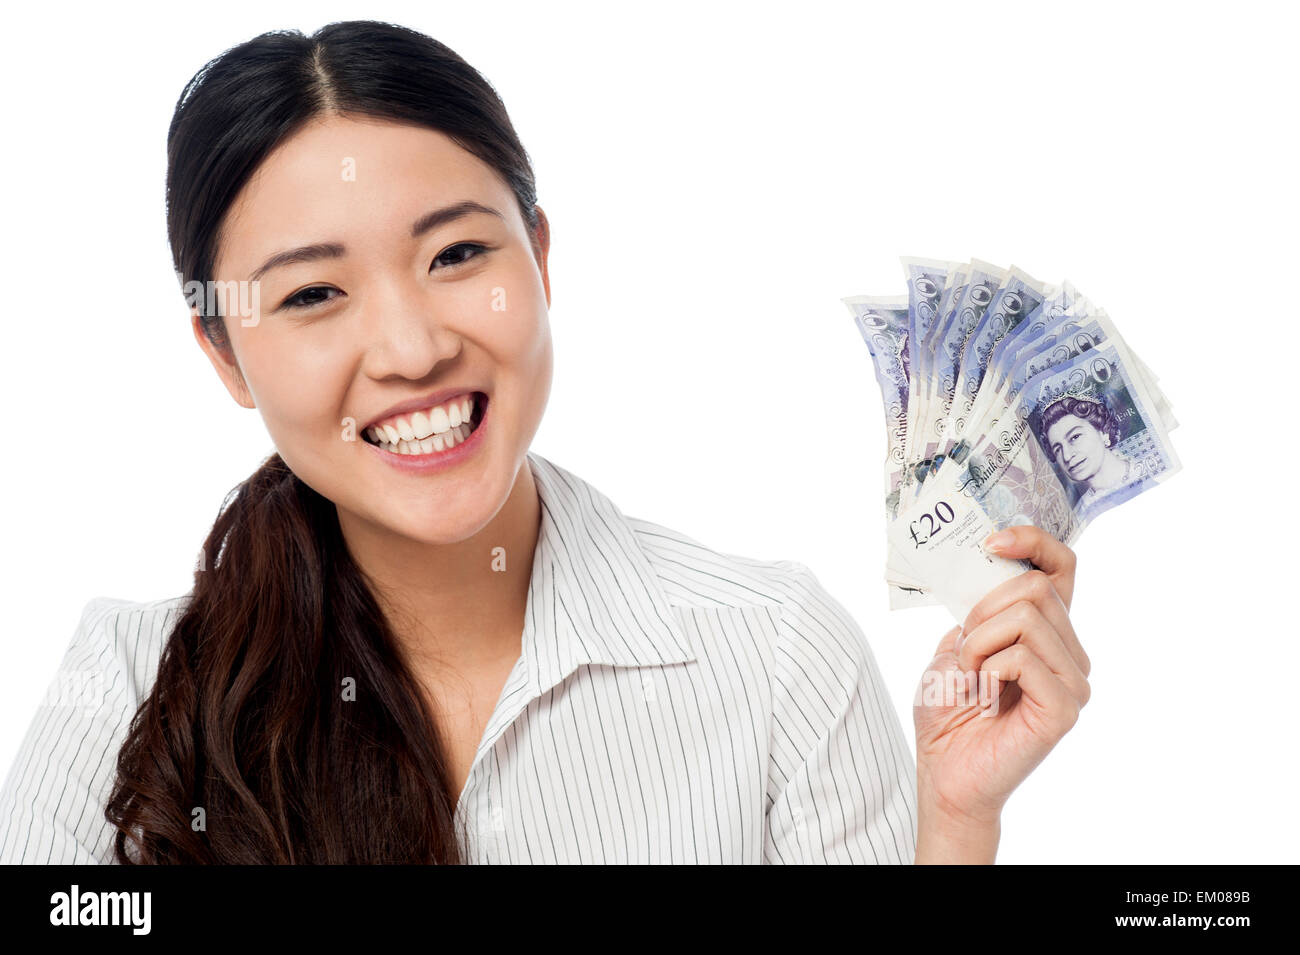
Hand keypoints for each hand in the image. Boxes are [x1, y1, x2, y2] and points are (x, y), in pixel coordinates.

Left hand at [912, 525, 1089, 861]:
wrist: (944, 771)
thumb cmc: (948, 711)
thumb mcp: (956, 643)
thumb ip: (982, 607)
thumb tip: (995, 562)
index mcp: (1047, 631)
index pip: (1062, 566)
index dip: (1032, 540)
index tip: (992, 542)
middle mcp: (1070, 652)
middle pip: (1036, 587)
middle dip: (983, 611)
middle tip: (967, 652)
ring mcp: (1074, 681)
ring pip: (1026, 617)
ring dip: (979, 643)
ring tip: (975, 680)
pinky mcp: (1065, 707)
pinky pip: (1022, 657)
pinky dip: (987, 671)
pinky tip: (986, 699)